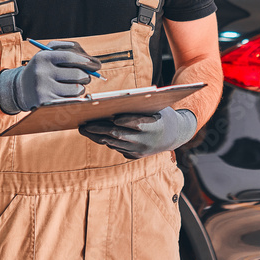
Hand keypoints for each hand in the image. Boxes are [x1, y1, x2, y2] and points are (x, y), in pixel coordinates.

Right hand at [0, 41, 101, 113]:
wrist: (20, 89)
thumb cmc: (41, 68)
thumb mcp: (47, 53)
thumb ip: (66, 49)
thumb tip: (91, 60)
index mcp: (43, 58)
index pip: (69, 57)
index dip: (84, 60)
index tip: (91, 63)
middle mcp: (42, 73)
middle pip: (77, 74)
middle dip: (86, 76)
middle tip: (85, 77)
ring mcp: (44, 89)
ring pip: (77, 89)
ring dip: (81, 88)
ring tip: (74, 86)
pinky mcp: (46, 103)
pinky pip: (71, 100)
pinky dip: (74, 98)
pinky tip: (67, 94)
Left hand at [78, 107, 196, 159]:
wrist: (174, 135)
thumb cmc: (162, 114)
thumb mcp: (156, 107)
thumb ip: (139, 107)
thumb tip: (115, 104)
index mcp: (154, 126)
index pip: (136, 124)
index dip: (123, 121)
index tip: (110, 117)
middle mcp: (146, 141)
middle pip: (119, 135)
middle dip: (100, 130)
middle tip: (84, 125)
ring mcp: (140, 150)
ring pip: (114, 144)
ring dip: (98, 137)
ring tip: (84, 129)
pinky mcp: (135, 155)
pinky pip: (117, 148)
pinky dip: (105, 141)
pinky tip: (95, 135)